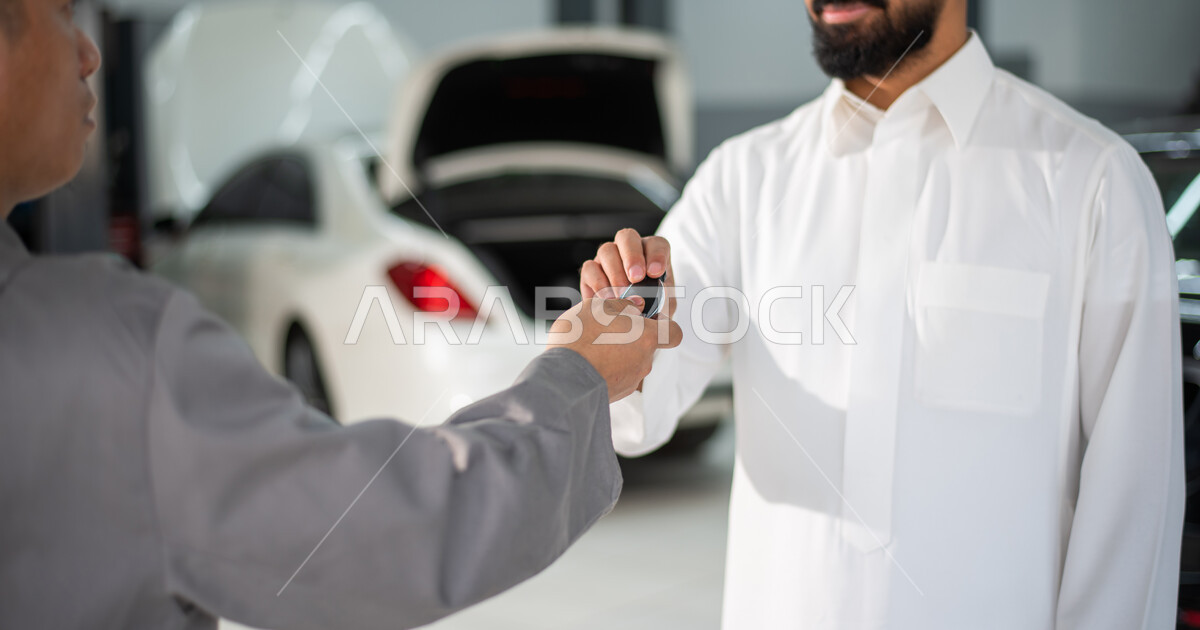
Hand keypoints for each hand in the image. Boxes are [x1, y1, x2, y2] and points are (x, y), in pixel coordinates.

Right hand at [548, 298, 681, 402]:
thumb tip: (635, 306)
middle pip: (645, 346)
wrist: (563, 378)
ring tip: (591, 348)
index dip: (665, 325)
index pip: (674, 332)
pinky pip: (615, 377)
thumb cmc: (582, 338)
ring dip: (615, 354)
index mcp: (647, 337)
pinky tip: (587, 363)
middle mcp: (644, 362)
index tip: (650, 320)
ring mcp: (631, 381)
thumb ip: (622, 305)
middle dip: (630, 338)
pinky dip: (606, 370)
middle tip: (606, 330)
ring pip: (629, 362)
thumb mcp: (599, 307)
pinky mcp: (616, 395)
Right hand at [580, 229, 674, 317]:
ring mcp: (607, 259)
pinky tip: (607, 301)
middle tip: (636, 279)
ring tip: (621, 296)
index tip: (655, 273)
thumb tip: (658, 298)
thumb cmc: (649, 313)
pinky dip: (598, 284)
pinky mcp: (590, 271)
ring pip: (607, 250)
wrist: (626, 328)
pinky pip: (589, 268)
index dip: (656, 255)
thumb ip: (664, 300)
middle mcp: (628, 251)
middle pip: (627, 237)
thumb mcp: (663, 308)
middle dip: (632, 256)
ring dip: (615, 273)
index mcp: (652, 255)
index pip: (656, 244)